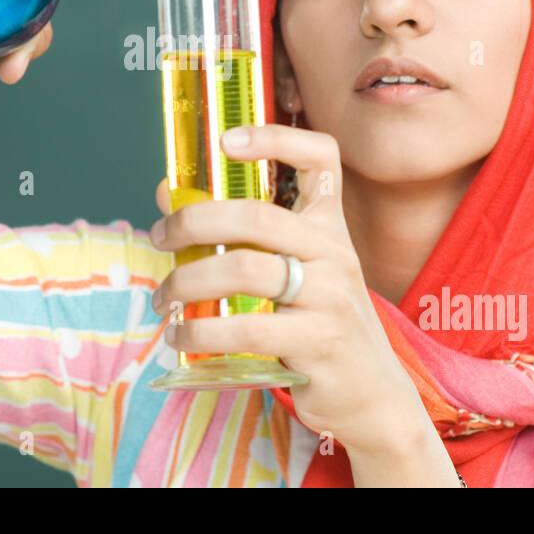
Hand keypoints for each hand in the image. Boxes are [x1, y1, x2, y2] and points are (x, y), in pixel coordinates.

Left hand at [148, 124, 424, 456]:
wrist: (374, 396)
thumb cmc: (320, 325)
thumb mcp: (292, 273)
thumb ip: (238, 235)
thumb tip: (167, 194)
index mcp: (328, 226)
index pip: (321, 158)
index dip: (275, 138)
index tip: (226, 141)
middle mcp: (334, 253)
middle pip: (257, 216)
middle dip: (193, 221)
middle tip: (159, 237)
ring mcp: (331, 297)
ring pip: (243, 271)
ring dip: (186, 282)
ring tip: (163, 299)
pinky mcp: (320, 343)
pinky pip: (246, 329)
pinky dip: (201, 332)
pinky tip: (181, 337)